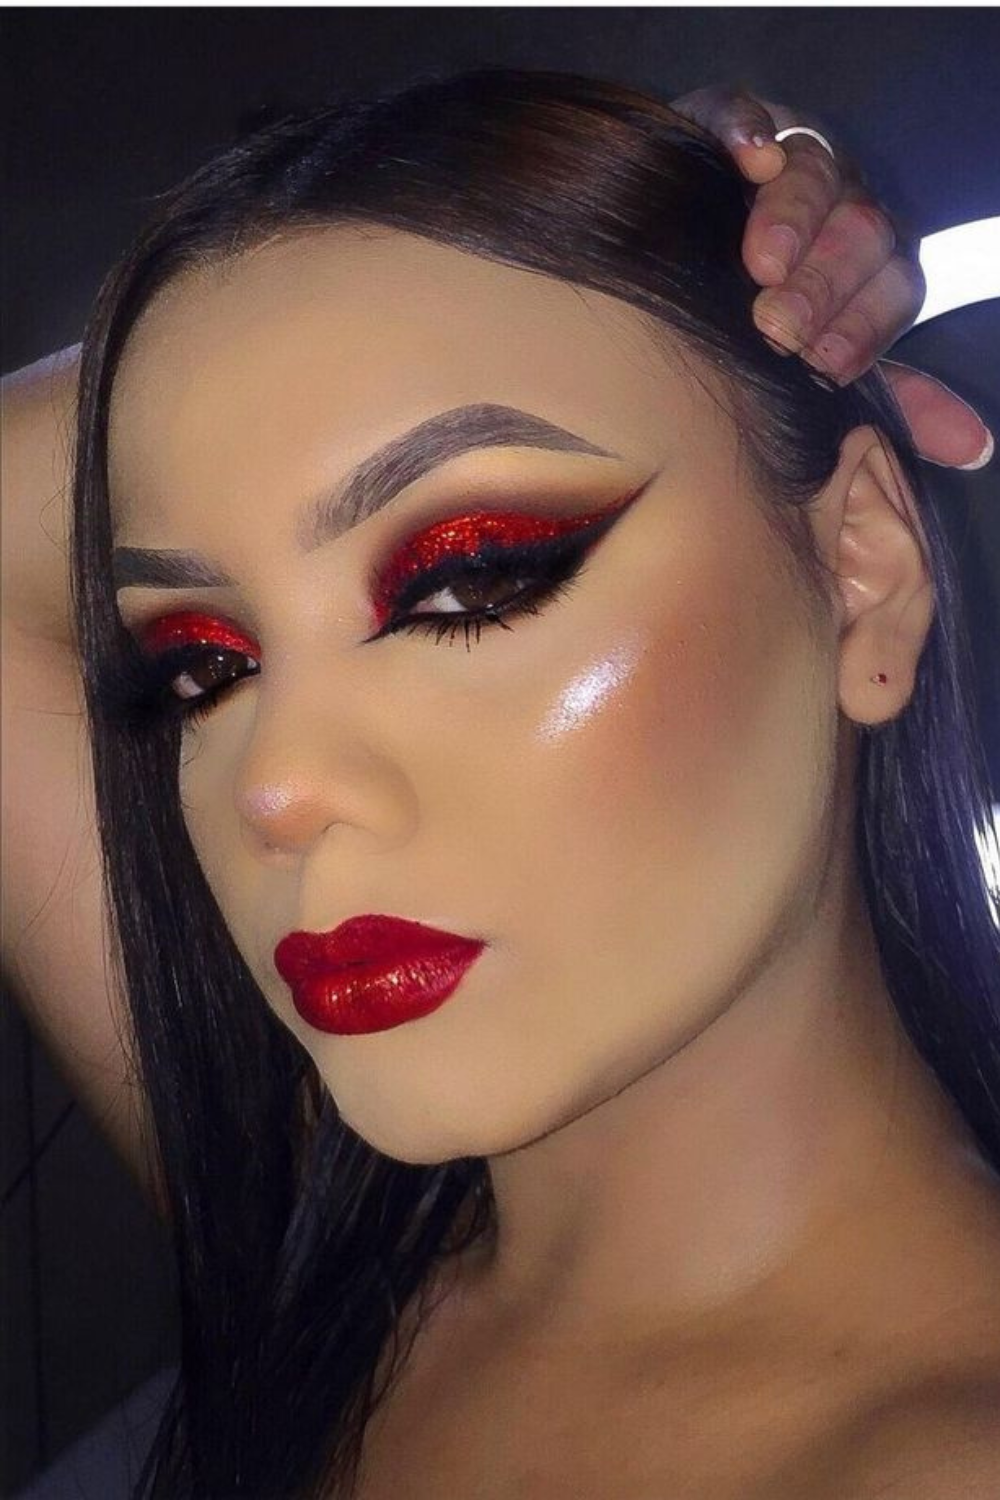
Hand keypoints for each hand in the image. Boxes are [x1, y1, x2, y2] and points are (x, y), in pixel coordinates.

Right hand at [670, 86, 993, 470]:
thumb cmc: (764, 321)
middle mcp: (845, 204)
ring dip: (792, 218)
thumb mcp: (826, 361)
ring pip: (813, 173)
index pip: (894, 286)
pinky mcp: (731, 123)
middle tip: (777, 329)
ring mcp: (791, 159)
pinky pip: (744, 111)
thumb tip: (974, 447)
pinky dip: (745, 126)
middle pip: (859, 230)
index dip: (864, 327)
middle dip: (823, 284)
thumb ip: (895, 399)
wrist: (679, 249)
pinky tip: (745, 154)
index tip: (823, 367)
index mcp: (875, 264)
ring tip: (761, 263)